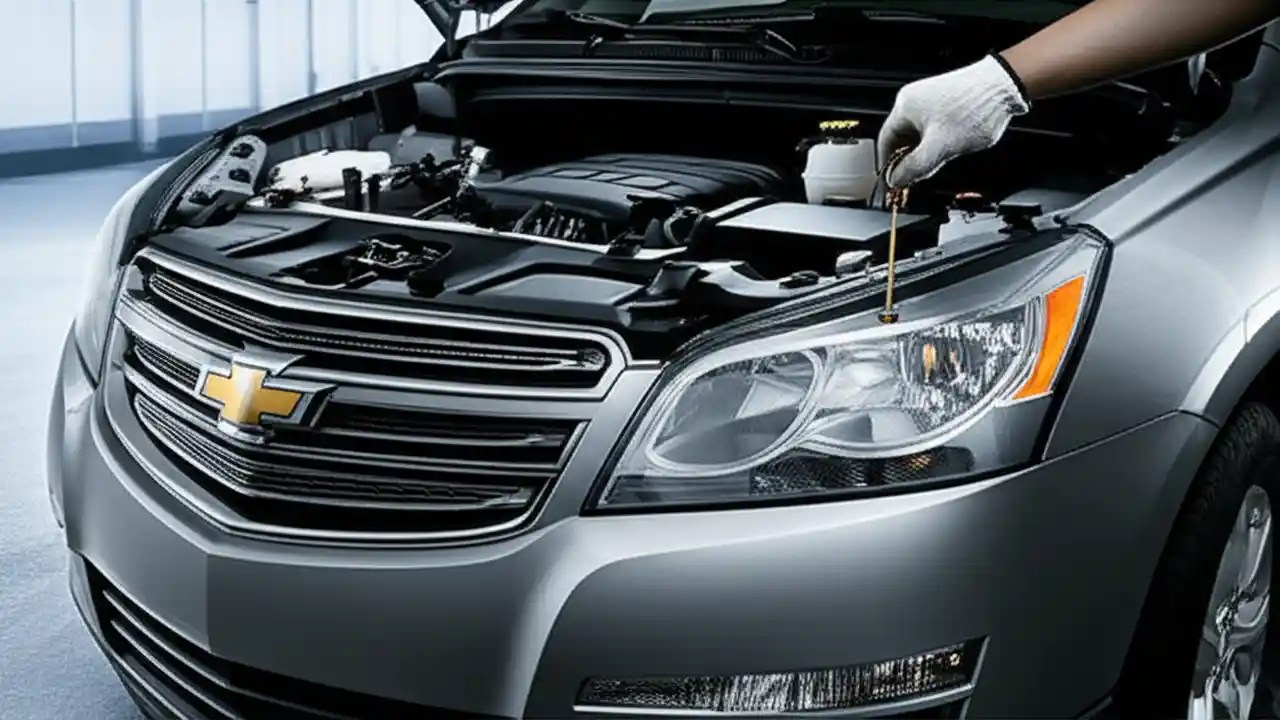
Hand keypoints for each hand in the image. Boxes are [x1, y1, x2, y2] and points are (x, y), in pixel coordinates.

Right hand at [877, 55, 1030, 188]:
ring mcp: (931, 100)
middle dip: (906, 162)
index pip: (884, 143)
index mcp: (905, 107)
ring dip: (922, 154)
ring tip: (932, 167)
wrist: (1005, 85)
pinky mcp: (946, 102)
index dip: (886, 167)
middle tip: (913, 181)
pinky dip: (934, 143)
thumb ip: (915, 167)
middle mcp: (914, 100)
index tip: (891, 185)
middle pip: (900, 139)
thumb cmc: (973, 109)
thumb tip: (896, 180)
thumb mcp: (939, 147)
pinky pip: (932, 128)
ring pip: (918, 135)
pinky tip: (945, 152)